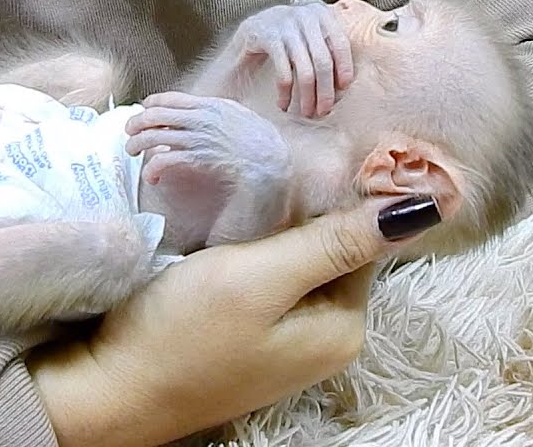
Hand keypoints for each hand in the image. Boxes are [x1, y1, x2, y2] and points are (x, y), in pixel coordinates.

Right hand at [27, 195, 442, 446]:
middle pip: (334, 247)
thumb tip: (425, 209)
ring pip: (300, 257)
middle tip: (266, 157)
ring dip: (279, 221)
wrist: (107, 389)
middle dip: (306, 204)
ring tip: (244, 182)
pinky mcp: (251, 335)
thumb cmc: (182, 331)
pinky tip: (229, 223)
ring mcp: (287, 340)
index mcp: (342, 325)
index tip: (309, 143)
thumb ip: (336, 242)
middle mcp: (326, 337)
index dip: (344, 188)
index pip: (367, 237)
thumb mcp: (260, 278)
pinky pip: (272, 277)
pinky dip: (258, 246)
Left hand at [124, 91, 290, 188]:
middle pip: (155, 115)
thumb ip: (218, 109)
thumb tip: (202, 108)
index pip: (170, 98)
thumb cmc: (258, 141)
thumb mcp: (239, 115)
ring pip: (154, 137)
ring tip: (132, 152)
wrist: (269, 163)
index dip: (150, 103)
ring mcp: (198, 139)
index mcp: (209, 104)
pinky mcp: (197, 159)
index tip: (143, 109)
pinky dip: (153, 168)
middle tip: (129, 132)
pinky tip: (152, 176)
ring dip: (137, 145)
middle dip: (136, 123)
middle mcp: (200, 119)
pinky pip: (165, 160)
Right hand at [228, 0, 353, 117]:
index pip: (340, 44)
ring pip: (305, 70)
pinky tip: (284, 104)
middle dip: (325, 90)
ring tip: (305, 112)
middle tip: (323, 110)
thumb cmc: (289, 37)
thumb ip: (328, 47)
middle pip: (323, 60)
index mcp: (321, 14)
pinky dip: (285, 92)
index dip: (344, 68)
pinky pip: (283, 72)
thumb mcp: (311, 34)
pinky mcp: (267, 38)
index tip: (343, 89)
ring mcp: (284, 26)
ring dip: (307, 96)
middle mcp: (304, 17)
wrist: (252, 28)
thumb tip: (345, 84)